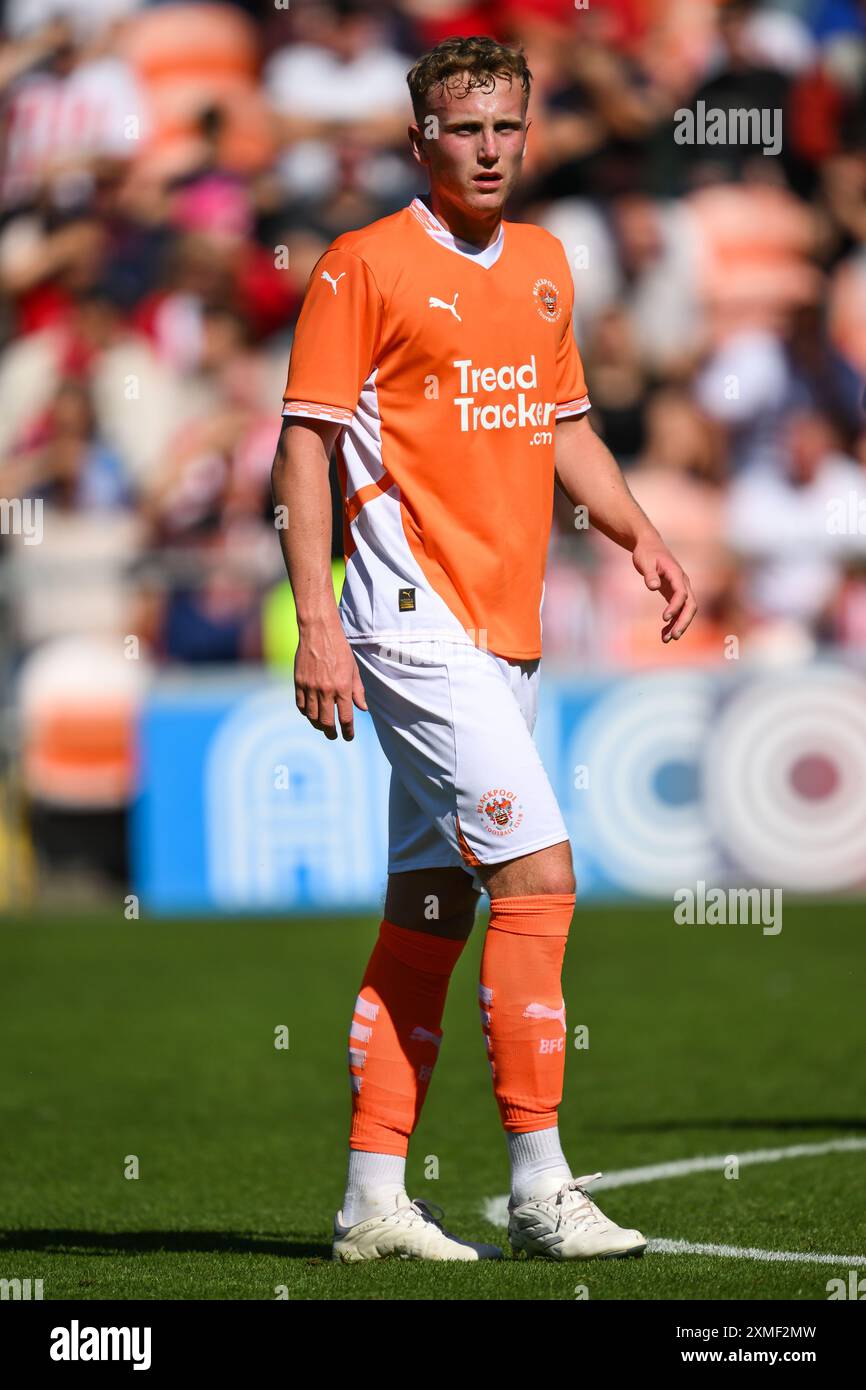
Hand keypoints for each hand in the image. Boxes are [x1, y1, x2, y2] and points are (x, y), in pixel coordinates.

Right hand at [294, 619, 367, 739]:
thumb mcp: (354, 669)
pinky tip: (310, 713)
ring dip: (318, 724)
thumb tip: (363, 709)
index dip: (348, 731)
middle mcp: (326, 690)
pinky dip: (305, 712)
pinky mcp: (298, 682)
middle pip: (326, 722)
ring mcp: (310, 687)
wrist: (319, 631)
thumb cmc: (340, 649)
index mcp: (343, 687)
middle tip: (334, 735)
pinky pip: (300, 705)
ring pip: (312, 716)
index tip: (348, 736)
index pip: (345, 718)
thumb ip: (358, 691)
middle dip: (331, 732)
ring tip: (322, 725)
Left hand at [632, 541, 697, 642]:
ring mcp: (680, 588)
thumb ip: (649, 574)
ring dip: (679, 625)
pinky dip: (672, 622)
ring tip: (666, 640)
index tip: (664, 618)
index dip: (675, 607)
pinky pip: (677, 610)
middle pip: (690, 605)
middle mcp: (682, 582)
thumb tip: (653, 586)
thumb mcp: (644, 561)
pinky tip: (663, 634)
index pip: (681, 593)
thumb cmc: (646, 552)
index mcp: (676, 574)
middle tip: (674, 636)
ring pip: (686, 610)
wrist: (649, 545)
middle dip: (684, 621)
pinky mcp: (673, 593)